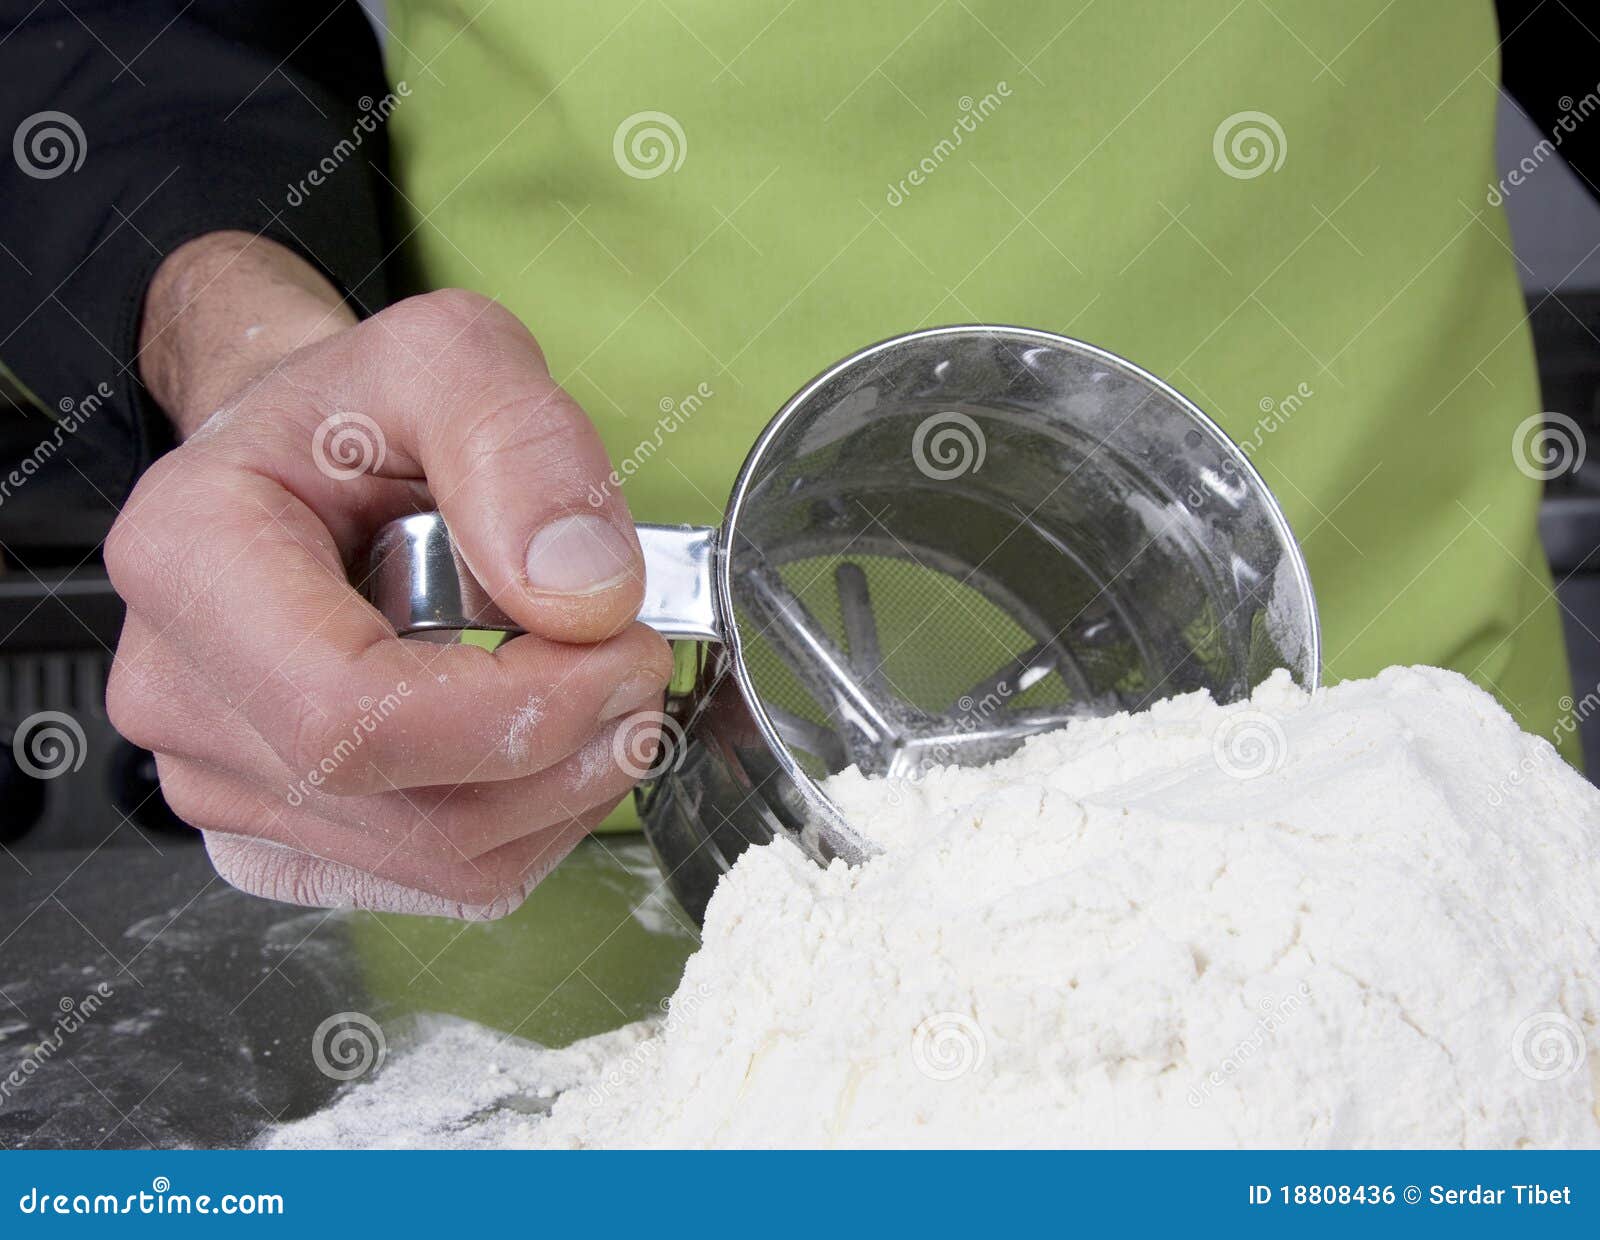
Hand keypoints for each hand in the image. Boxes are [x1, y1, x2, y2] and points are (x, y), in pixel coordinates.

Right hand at [106, 232, 671, 918]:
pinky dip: (537, 821)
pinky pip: (446, 881)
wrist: (305, 471)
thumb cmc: (361, 415)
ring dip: (571, 785)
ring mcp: (224, 788)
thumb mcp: (451, 355)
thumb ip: (522, 444)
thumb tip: (584, 596)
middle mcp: (180, 698)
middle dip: (573, 745)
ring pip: (448, 863)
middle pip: (416, 809)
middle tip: (638, 654)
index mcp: (190, 562)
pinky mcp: (287, 840)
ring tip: (597, 680)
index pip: (350, 715)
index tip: (623, 644)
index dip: (520, 710)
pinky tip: (546, 736)